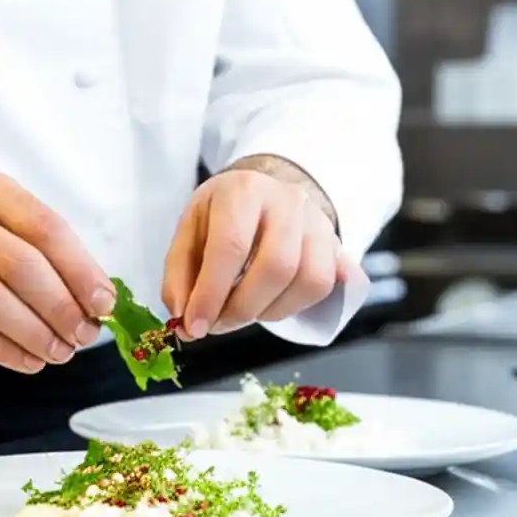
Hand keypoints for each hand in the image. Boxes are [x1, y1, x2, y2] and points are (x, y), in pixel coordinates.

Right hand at [0, 168, 115, 372]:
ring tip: (59, 352)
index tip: (103, 304)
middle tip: (83, 335)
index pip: (47, 229)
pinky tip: (28, 360)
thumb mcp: (5, 226)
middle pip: (21, 266)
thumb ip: (50, 254)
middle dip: (61, 307)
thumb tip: (99, 301)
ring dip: (34, 332)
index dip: (81, 271)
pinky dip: (4, 349)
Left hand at [162, 157, 357, 338]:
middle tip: (218, 324)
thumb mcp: (190, 230)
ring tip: (244, 310)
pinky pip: (326, 288)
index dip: (211, 293)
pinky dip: (295, 307)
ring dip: (270, 312)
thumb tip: (183, 317)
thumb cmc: (224, 214)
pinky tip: (271, 303)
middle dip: (242, 309)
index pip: (231, 246)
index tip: (195, 325)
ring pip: (308, 281)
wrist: (266, 192)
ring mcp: (319, 223)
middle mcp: (288, 202)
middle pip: (276, 267)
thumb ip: (180, 273)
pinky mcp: (336, 245)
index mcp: (244, 191)